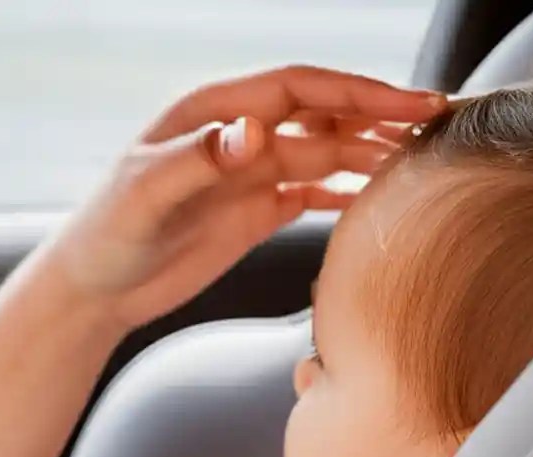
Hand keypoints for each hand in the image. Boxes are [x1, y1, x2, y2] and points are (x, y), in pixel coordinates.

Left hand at [51, 65, 445, 330]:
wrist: (94, 290)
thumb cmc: (108, 235)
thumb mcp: (145, 193)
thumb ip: (200, 158)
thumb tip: (252, 131)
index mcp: (215, 114)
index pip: (301, 89)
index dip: (359, 92)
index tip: (410, 104)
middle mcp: (239, 137)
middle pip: (324, 115)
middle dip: (380, 115)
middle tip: (437, 124)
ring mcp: (251, 175)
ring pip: (326, 152)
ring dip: (371, 152)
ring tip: (421, 159)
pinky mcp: (255, 212)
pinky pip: (313, 193)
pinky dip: (348, 192)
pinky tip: (380, 197)